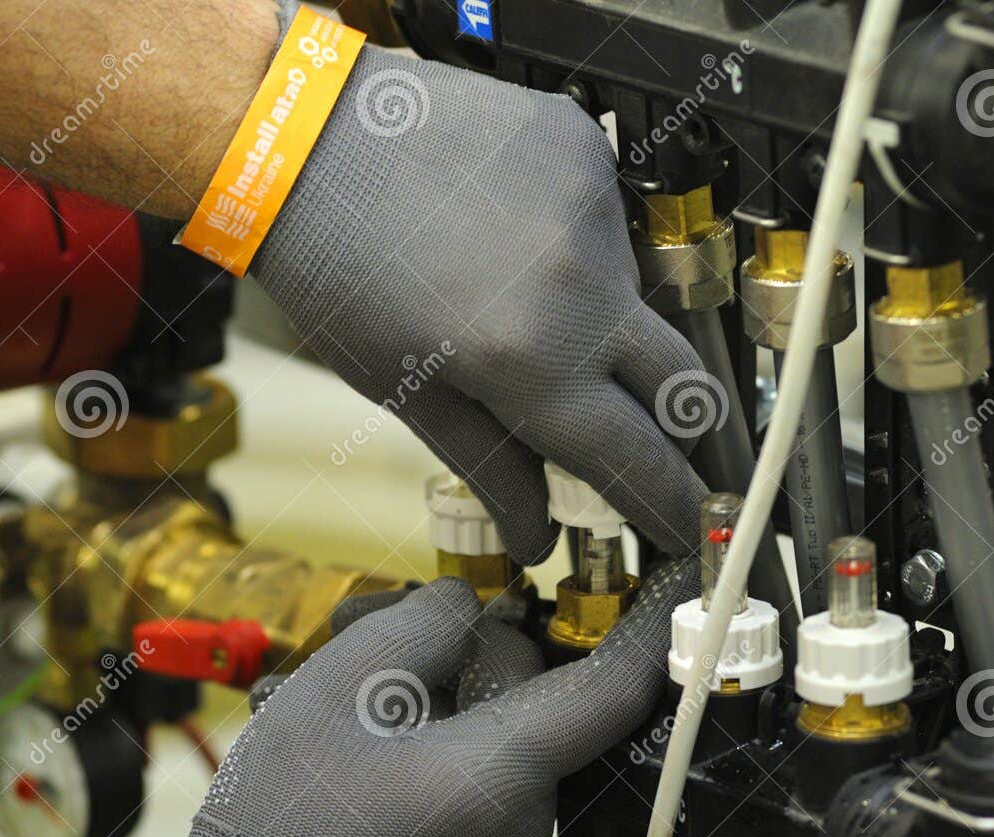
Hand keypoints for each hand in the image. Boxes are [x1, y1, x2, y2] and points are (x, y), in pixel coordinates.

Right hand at [117, 563, 698, 836]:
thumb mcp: (329, 696)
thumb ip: (417, 628)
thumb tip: (466, 608)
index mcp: (505, 776)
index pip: (614, 686)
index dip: (647, 624)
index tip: (669, 583)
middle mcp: (526, 832)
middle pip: (528, 707)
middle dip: (461, 659)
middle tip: (371, 637)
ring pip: (495, 755)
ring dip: (434, 715)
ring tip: (339, 714)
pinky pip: (475, 806)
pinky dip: (430, 769)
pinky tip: (354, 765)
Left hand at [252, 17, 709, 563]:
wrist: (303, 140)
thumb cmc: (336, 269)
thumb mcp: (406, 391)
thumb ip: (492, 470)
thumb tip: (539, 538)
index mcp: (527, 362)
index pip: (639, 459)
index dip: (672, 504)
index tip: (690, 525)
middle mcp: (577, 287)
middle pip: (684, 387)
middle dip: (677, 427)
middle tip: (642, 436)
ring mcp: (590, 211)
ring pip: (637, 301)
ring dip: (601, 323)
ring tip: (517, 299)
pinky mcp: (587, 152)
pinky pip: (612, 228)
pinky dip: (577, 251)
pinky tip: (515, 238)